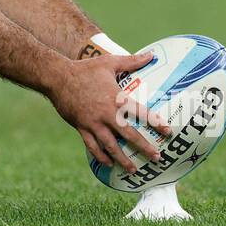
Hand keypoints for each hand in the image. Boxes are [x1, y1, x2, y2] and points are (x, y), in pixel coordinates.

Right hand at [46, 51, 171, 172]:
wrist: (57, 77)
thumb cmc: (85, 69)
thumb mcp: (109, 62)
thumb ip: (132, 61)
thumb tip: (152, 55)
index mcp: (116, 99)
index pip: (140, 113)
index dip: (155, 122)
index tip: (168, 131)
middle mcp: (106, 114)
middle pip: (129, 135)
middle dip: (144, 147)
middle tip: (157, 158)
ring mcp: (93, 123)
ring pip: (111, 146)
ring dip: (123, 159)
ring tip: (133, 170)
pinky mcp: (81, 128)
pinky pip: (92, 146)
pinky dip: (101, 156)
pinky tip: (108, 163)